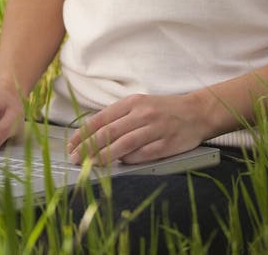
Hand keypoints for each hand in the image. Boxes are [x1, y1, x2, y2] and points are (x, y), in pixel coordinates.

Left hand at [67, 93, 206, 165]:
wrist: (197, 112)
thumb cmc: (164, 109)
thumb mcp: (141, 104)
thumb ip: (121, 117)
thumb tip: (96, 135)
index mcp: (132, 102)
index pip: (101, 118)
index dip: (84, 133)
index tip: (71, 144)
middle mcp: (142, 114)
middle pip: (109, 132)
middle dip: (88, 147)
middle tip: (74, 158)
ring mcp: (154, 129)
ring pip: (123, 145)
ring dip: (103, 156)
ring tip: (90, 165)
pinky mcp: (165, 144)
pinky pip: (142, 155)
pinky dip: (128, 161)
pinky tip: (119, 165)